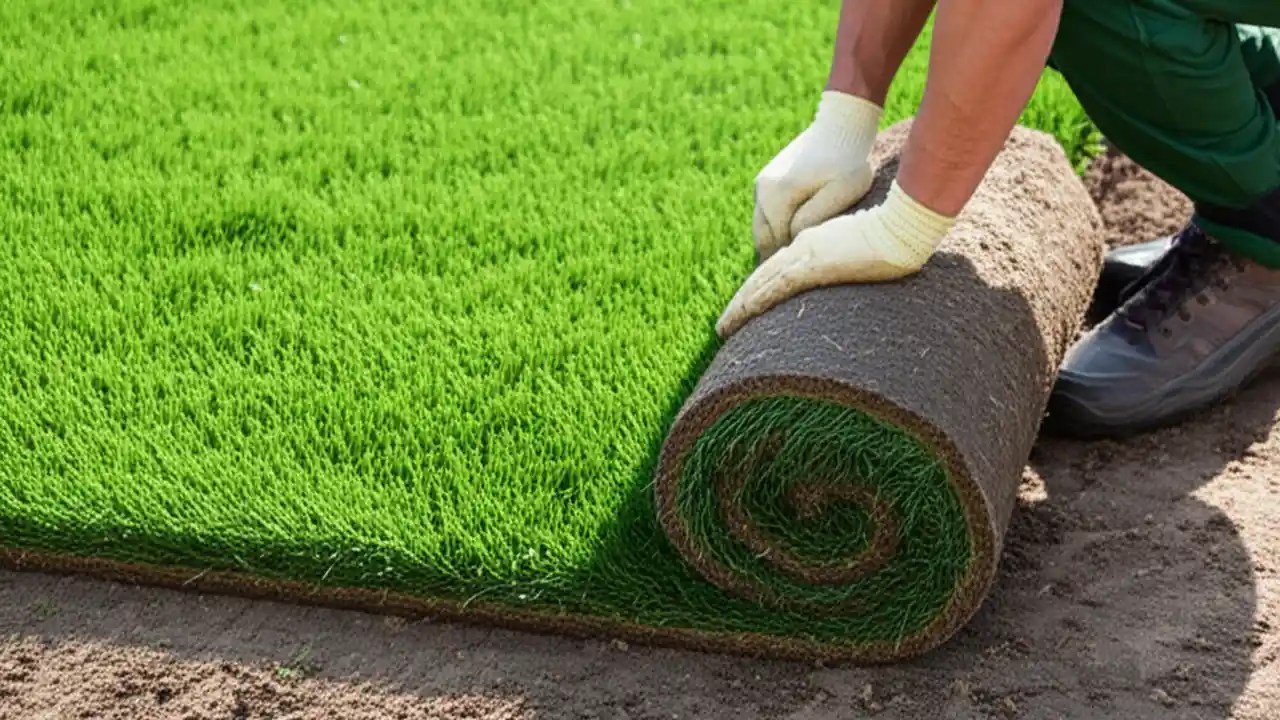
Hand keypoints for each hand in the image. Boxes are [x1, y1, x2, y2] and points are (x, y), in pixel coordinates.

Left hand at [717, 179, 954, 338]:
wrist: (903, 228)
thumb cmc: (896, 241)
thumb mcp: (866, 255)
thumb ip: (849, 264)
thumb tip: (852, 279)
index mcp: (815, 243)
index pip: (779, 269)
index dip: (760, 289)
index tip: (747, 308)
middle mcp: (804, 246)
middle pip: (764, 277)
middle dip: (742, 301)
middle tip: (725, 323)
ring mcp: (806, 253)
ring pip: (763, 282)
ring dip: (741, 307)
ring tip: (724, 327)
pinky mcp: (813, 264)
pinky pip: (777, 285)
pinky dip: (756, 301)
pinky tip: (741, 315)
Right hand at [753, 91, 881, 262]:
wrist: (842, 124)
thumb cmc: (849, 160)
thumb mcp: (840, 192)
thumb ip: (813, 219)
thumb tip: (792, 238)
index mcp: (777, 195)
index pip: (777, 245)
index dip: (792, 260)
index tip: (811, 271)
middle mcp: (762, 190)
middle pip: (763, 239)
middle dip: (778, 257)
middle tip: (801, 272)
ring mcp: (761, 184)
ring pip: (762, 228)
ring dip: (776, 242)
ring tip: (800, 255)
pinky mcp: (766, 179)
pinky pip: (765, 214)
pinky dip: (776, 227)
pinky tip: (798, 233)